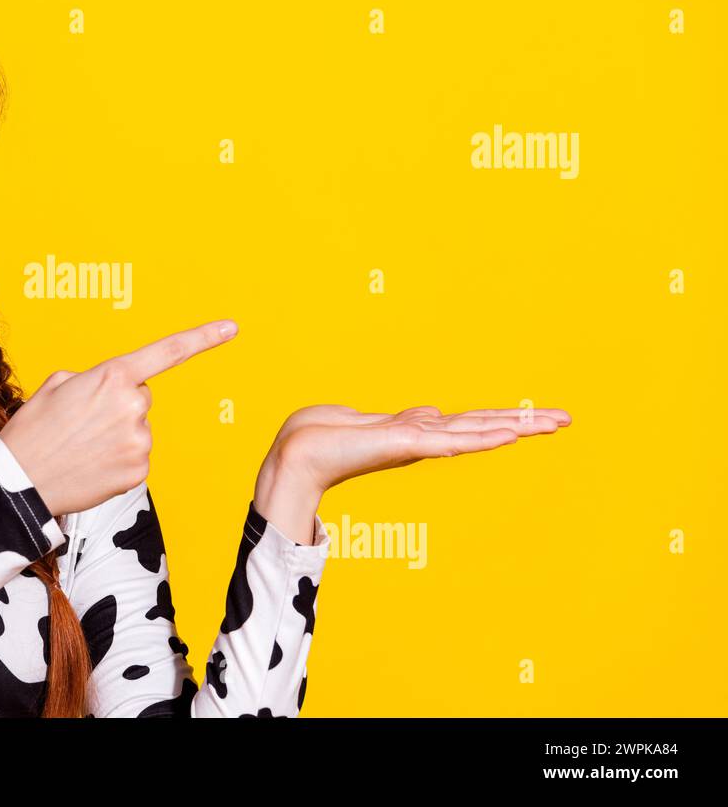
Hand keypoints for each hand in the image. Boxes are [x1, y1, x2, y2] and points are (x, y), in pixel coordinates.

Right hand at [0, 319, 238, 517]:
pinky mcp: (139, 471)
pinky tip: (92, 465)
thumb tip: (114, 393)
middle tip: (82, 423)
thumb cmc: (33, 431)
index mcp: (111, 376)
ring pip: (137, 430)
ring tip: (82, 446)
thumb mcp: (56, 384)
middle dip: (117, 406)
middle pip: (140, 398)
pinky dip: (117, 461)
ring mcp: (139, 441)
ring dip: (116, 435)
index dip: (202, 338)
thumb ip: (94, 378)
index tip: (230, 327)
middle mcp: (132, 406)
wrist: (19, 482)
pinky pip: (136, 457)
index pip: (166, 352)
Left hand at [257, 404, 572, 510]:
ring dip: (516, 426)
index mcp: (417, 431)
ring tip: (553, 422)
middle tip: (566, 419)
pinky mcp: (406, 444)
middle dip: (524, 423)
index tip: (536, 417)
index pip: (468, 423)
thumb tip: (433, 411)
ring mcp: (417, 443)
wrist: (297, 453)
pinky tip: (509, 433)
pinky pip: (452, 439)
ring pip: (477, 432)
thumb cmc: (324, 436)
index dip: (503, 419)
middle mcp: (423, 438)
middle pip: (483, 426)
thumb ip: (407, 419)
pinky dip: (482, 437)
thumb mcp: (372, 421)